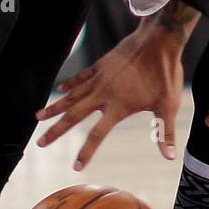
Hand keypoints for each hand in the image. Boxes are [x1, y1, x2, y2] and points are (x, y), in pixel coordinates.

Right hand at [35, 24, 181, 169]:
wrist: (157, 41)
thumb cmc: (165, 74)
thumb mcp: (168, 105)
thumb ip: (165, 132)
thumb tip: (170, 157)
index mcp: (118, 106)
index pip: (97, 134)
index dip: (86, 152)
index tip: (76, 167)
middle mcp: (103, 94)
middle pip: (73, 116)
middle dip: (56, 131)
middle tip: (40, 143)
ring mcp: (99, 78)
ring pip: (71, 96)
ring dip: (54, 108)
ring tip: (38, 117)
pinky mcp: (100, 65)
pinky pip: (80, 77)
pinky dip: (69, 84)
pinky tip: (59, 89)